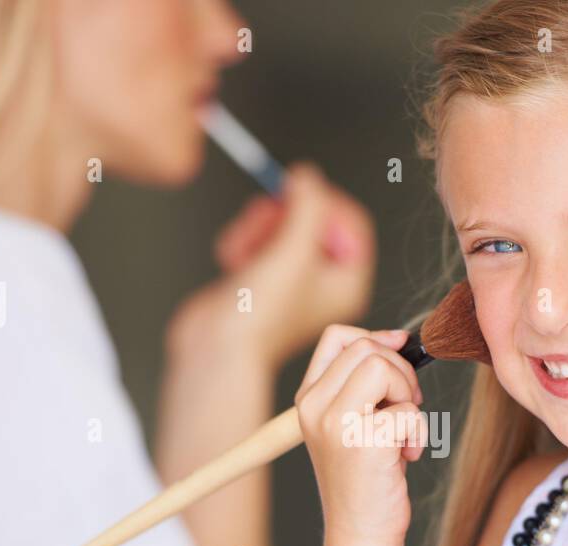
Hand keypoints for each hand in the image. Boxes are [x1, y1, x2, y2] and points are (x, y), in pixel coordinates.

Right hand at [170, 163, 375, 370]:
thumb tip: (308, 176)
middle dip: (284, 217)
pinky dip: (242, 243)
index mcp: (346, 283)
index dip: (325, 202)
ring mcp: (289, 281)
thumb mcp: (295, 250)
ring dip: (258, 229)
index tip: (302, 193)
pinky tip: (233, 261)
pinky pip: (256, 240)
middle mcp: (321, 283)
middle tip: (270, 219)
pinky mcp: (259, 278)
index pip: (351, 225)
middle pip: (312, 221)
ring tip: (247, 250)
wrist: (215, 347)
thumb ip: (308, 206)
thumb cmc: (260, 317)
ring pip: (280, 227)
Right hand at [294, 325, 427, 545]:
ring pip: (383, 367)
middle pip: (366, 348)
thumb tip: (399, 338)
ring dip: (408, 395)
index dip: (375, 338)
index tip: (398, 353)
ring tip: (403, 431)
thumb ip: (368, 382)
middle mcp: (314, 407)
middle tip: (406, 405)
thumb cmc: (368, 477)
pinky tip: (406, 456)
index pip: (337, 337)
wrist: (360, 533)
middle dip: (400, 370)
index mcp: (309, 399)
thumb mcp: (358, 421)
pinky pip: (408, 410)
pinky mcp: (362, 441)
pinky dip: (418, 431)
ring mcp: (334, 423)